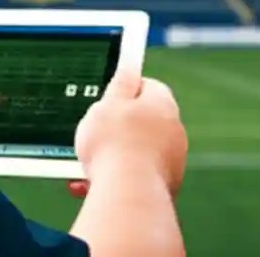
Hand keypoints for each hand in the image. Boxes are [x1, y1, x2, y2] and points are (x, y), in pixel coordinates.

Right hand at [73, 69, 187, 196]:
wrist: (129, 195)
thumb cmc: (114, 144)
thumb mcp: (108, 104)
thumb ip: (121, 83)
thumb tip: (131, 63)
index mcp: (163, 103)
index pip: (148, 86)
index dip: (125, 91)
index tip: (107, 99)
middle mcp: (174, 130)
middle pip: (143, 120)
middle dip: (118, 127)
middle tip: (94, 132)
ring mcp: (172, 160)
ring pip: (138, 152)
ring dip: (114, 155)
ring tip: (85, 163)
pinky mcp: (164, 186)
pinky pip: (136, 177)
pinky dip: (117, 179)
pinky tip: (90, 185)